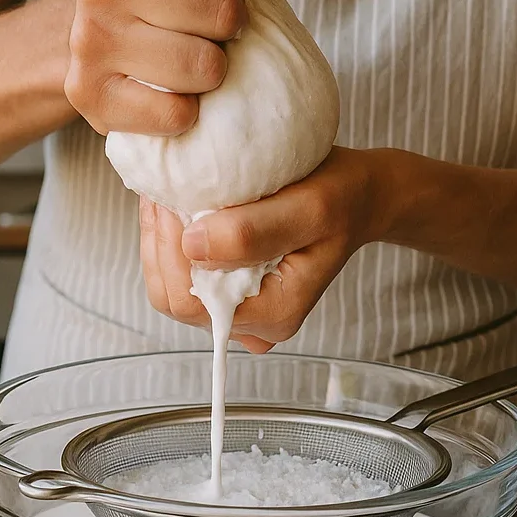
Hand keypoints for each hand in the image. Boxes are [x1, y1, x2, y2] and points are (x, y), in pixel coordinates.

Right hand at [65, 0, 293, 135]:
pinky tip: (174, 92)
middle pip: (220, 13)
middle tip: (212, 27)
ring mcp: (89, 40)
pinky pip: (175, 114)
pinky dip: (187, 111)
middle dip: (231, 25)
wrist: (93, 30)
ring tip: (194, 56)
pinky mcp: (92, 96)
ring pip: (202, 67)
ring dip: (212, 70)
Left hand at [139, 147, 393, 351]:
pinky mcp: (229, 292)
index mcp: (274, 313)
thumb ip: (252, 232)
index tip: (166, 198)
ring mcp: (238, 310)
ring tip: (165, 197)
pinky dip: (171, 242)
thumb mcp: (309, 207)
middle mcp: (253, 324)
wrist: (357, 196)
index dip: (168, 250)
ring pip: (172, 287)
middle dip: (159, 245)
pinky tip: (175, 209)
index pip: (191, 300)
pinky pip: (183, 276)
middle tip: (160, 192)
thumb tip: (192, 246)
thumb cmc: (342, 198)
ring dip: (161, 242)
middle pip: (174, 298)